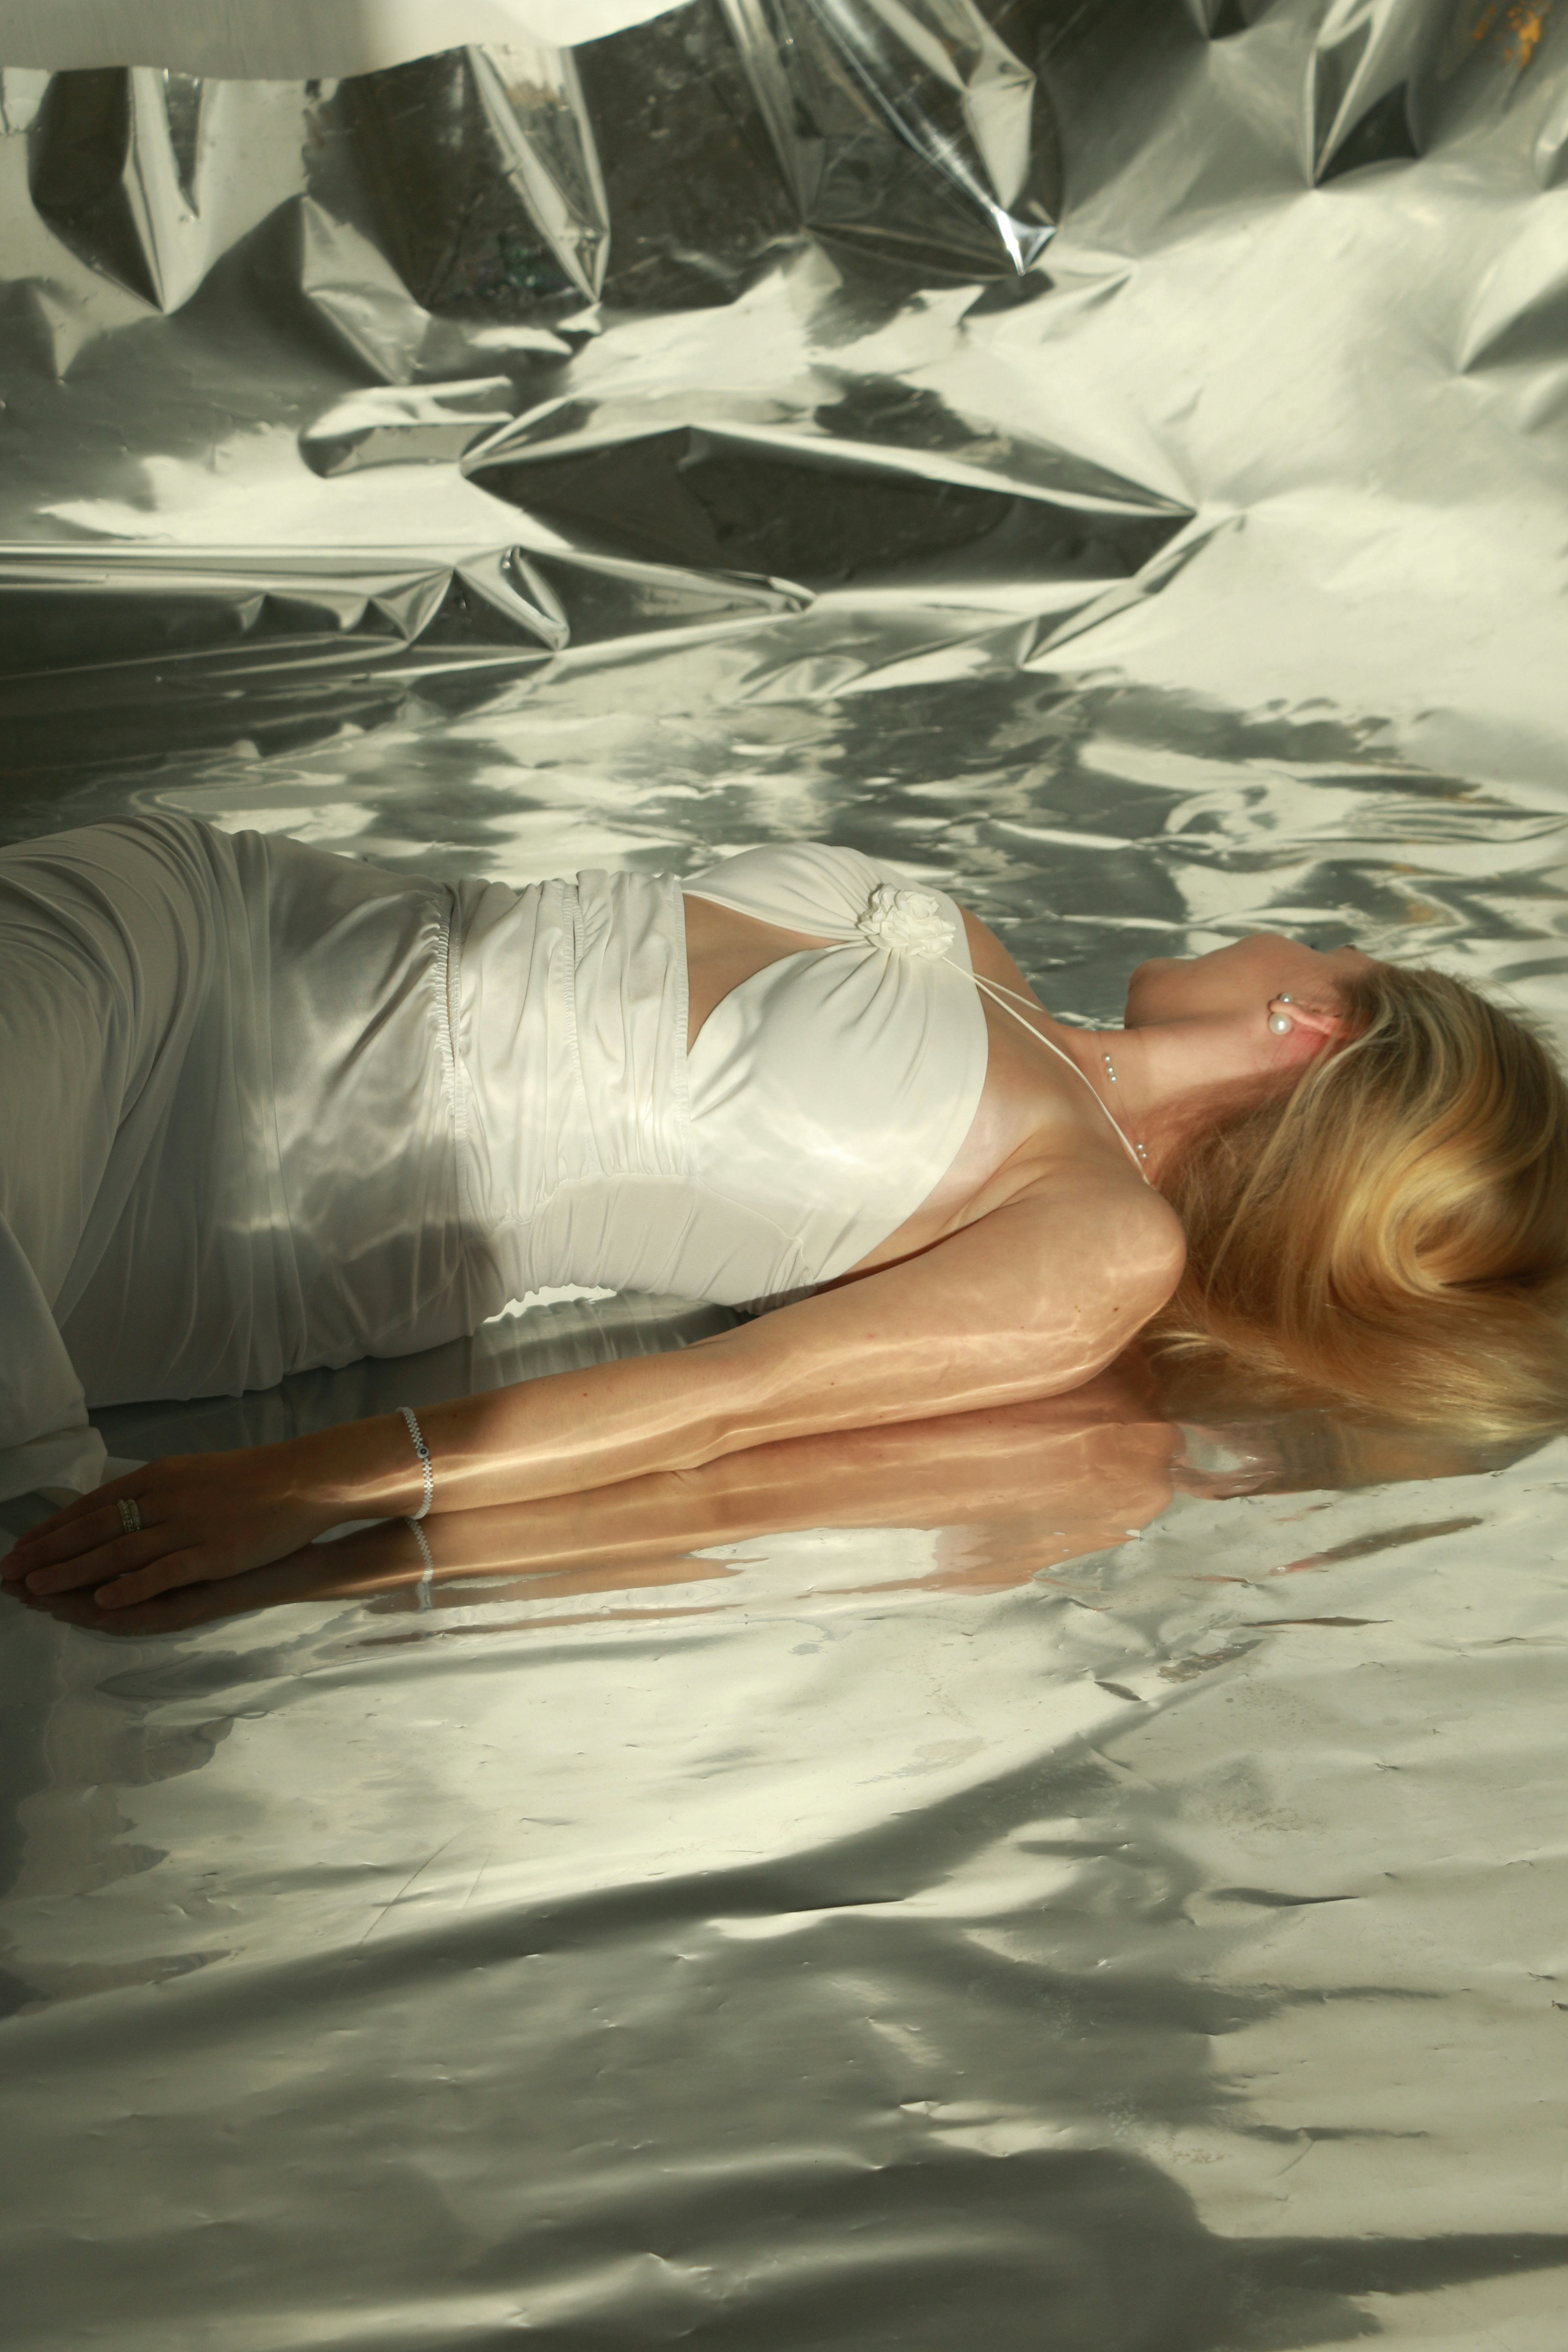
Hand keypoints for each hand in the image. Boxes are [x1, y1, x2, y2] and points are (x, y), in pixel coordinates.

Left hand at [2, 1442, 346, 1608]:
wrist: (304, 1480)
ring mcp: (187, 1527)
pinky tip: (103, 1601)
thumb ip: (154, 1491)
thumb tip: (117, 1504)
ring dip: (72, 1571)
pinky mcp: (213, 1554)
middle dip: (46, 1553)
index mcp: (157, 1477)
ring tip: (35, 1590)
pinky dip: (131, 1586)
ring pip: (117, 1552)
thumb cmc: (250, 1479)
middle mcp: (164, 1499)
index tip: (17, 1547)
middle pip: (93, 1529)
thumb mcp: (192, 1475)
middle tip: (6, 1573)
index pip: (90, 1506)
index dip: (50, 1529)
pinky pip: (164, 1573)